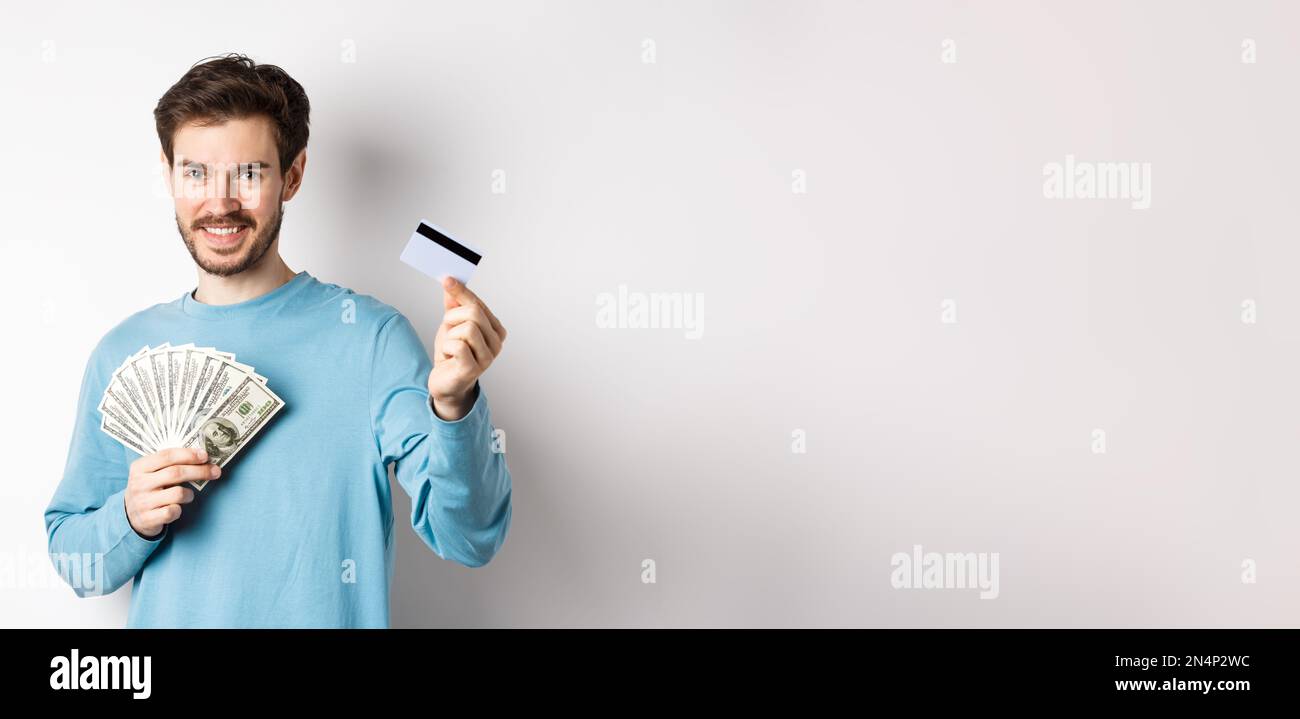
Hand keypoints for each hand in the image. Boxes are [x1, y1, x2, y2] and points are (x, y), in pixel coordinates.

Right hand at [124, 447, 219, 537]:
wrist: (131, 516)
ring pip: (178, 493)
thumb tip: (202, 456)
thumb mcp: (151, 473)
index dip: (189, 454)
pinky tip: (175, 508)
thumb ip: (170, 463)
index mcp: (139, 467)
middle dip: (200, 471)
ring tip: (187, 496)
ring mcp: (142, 502)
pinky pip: (173, 511)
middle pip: (176, 473)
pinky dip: (179, 510)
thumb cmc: (150, 489)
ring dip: (189, 494)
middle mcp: (139, 483)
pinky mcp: (148, 519)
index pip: (167, 456)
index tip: (205, 456)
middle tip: (215, 471)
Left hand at [429, 276, 506, 419]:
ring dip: (450, 335)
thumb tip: (451, 282)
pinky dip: (446, 347)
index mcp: (495, 330)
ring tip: (450, 346)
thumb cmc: (452, 354)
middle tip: (448, 329)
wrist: (446, 383)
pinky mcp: (473, 369)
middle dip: (453, 317)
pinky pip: (457, 345)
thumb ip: (454, 304)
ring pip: (467, 328)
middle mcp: (496, 343)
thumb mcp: (452, 325)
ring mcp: (487, 357)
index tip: (447, 279)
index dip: (461, 291)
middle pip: (474, 313)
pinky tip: (448, 357)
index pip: (478, 304)